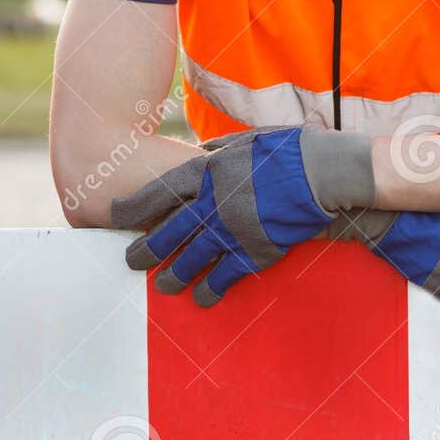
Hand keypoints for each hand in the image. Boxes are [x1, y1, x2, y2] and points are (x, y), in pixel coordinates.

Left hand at [110, 126, 374, 305]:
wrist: (324, 173)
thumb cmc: (288, 150)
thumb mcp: (246, 140)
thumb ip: (218, 151)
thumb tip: (200, 154)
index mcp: (206, 171)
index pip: (158, 193)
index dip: (133, 207)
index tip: (114, 216)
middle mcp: (211, 202)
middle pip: (167, 230)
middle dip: (145, 249)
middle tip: (130, 260)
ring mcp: (231, 230)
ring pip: (191, 258)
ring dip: (173, 275)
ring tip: (161, 286)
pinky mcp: (254, 251)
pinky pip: (225, 276)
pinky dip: (211, 289)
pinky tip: (201, 299)